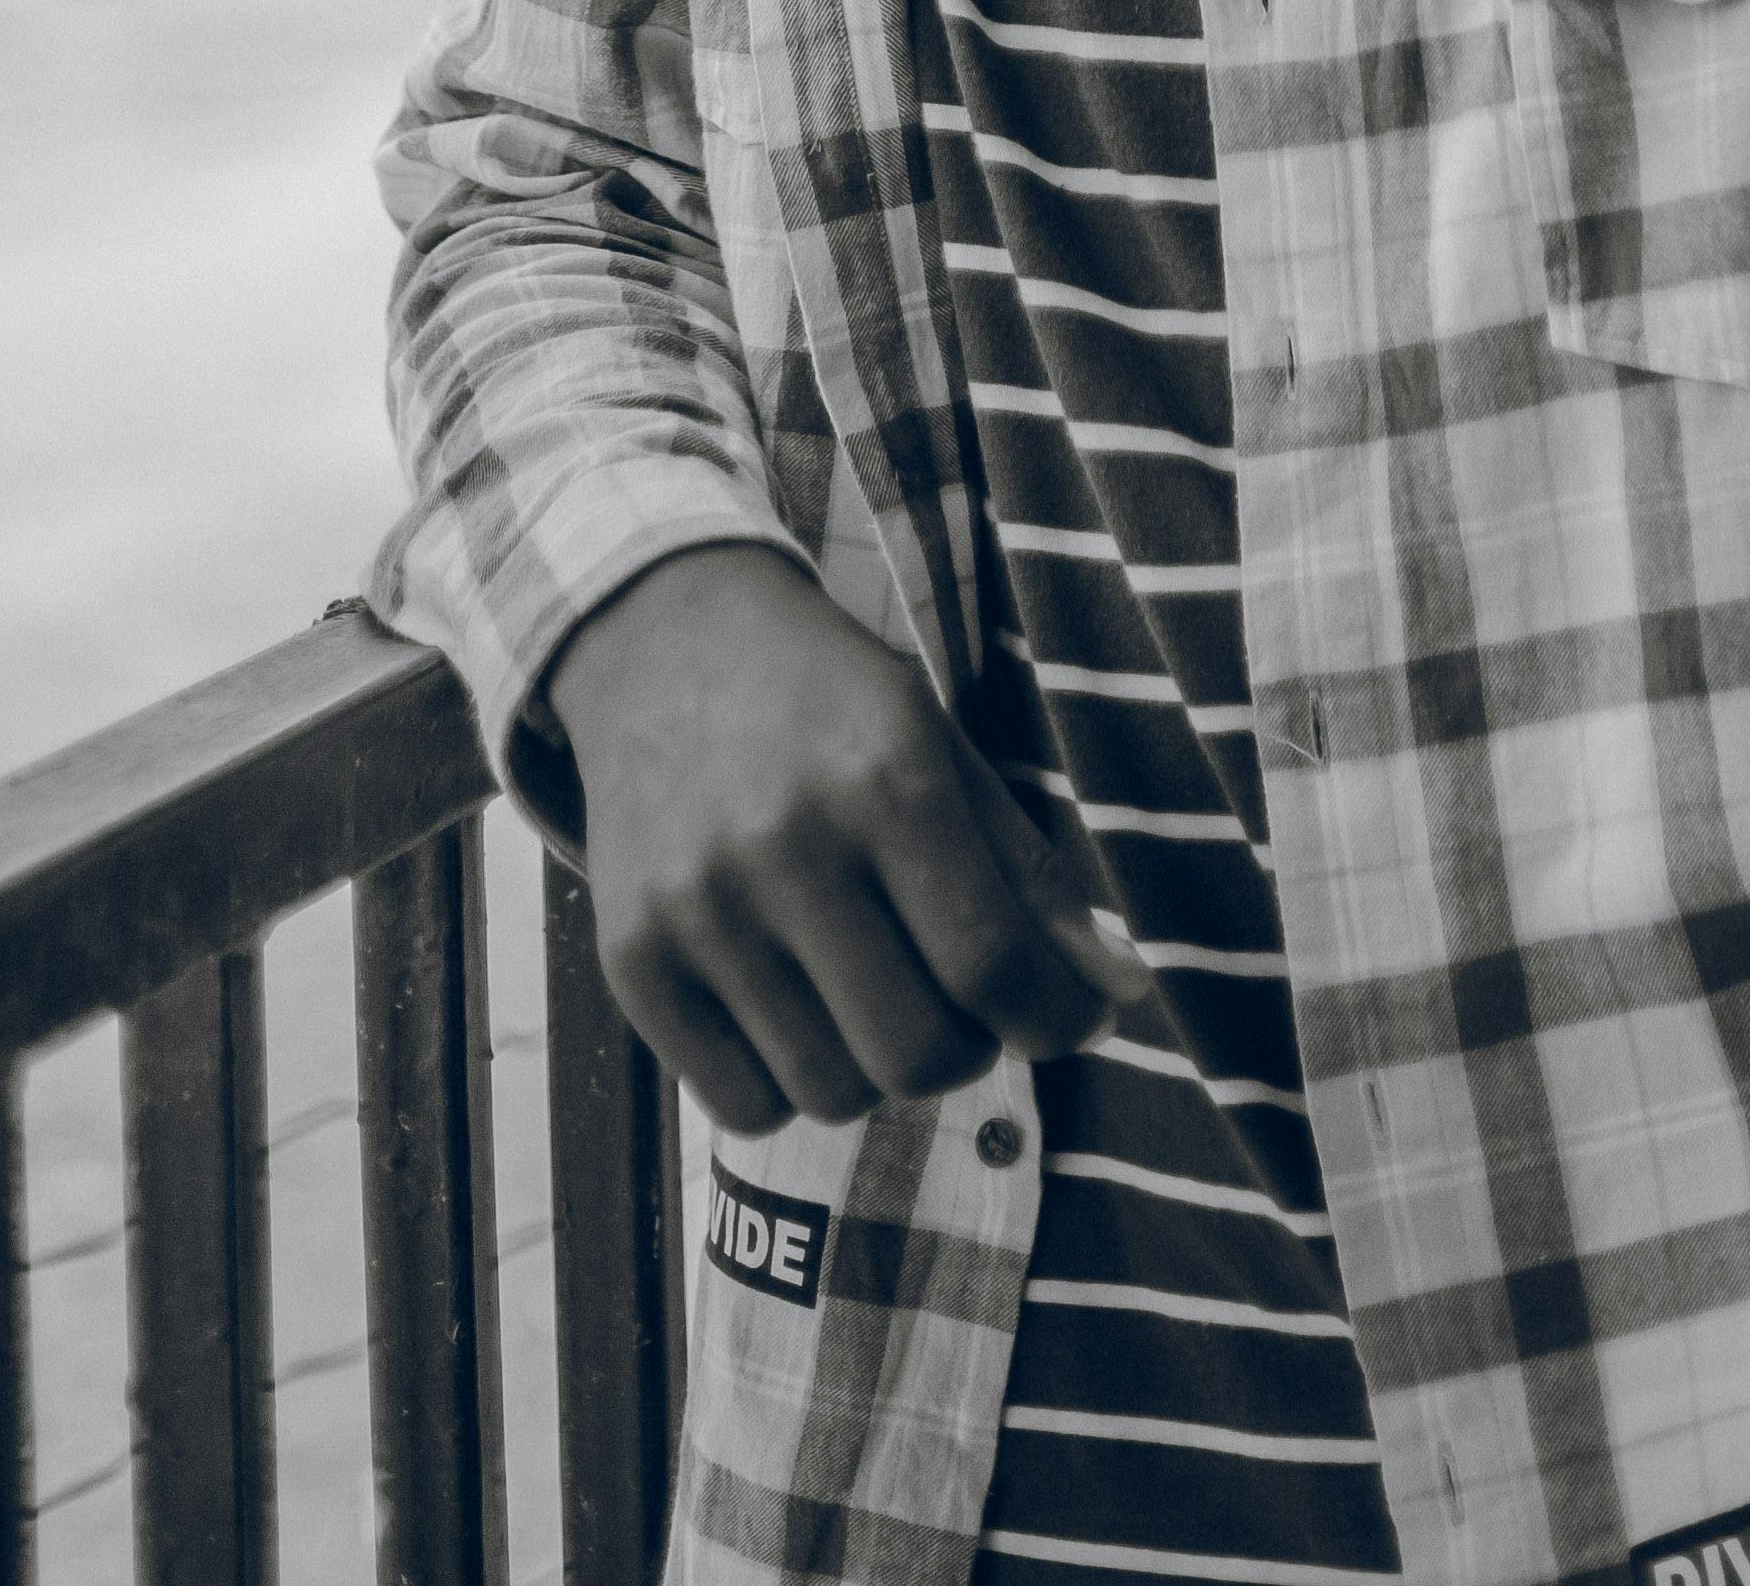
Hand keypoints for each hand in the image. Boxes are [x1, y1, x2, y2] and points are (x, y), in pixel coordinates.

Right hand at [545, 545, 1122, 1133]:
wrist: (662, 643)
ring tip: (871, 990)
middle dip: (967, 1050)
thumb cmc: (829, 704)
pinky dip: (788, 1085)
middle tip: (961, 1002)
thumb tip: (1119, 997)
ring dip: (876, 1067)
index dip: (1055, 1019)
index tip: (1069, 1020)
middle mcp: (784, 845)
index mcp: (885, 777)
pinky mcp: (630, 960)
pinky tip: (794, 1007)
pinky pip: (742, 1107)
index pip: (993, 965)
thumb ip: (1031, 878)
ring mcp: (696, 911)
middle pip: (915, 1054)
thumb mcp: (943, 748)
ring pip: (832, 1095)